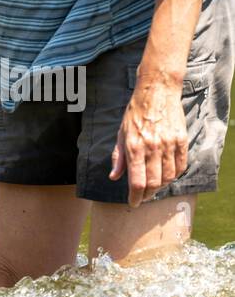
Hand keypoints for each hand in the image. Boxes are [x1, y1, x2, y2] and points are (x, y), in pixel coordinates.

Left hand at [110, 76, 187, 206]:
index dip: (135, 197)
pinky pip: (181, 165)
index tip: (133, 203)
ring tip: (154, 187)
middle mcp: (152, 148)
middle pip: (154, 183)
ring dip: (161, 186)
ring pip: (168, 177)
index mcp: (134, 148)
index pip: (137, 182)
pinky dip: (174, 175)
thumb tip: (114, 177)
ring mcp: (169, 144)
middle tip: (143, 198)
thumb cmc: (135, 113)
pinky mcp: (181, 140)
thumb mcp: (120, 134)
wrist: (157, 92)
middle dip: (147, 195)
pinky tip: (167, 176)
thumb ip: (118, 157)